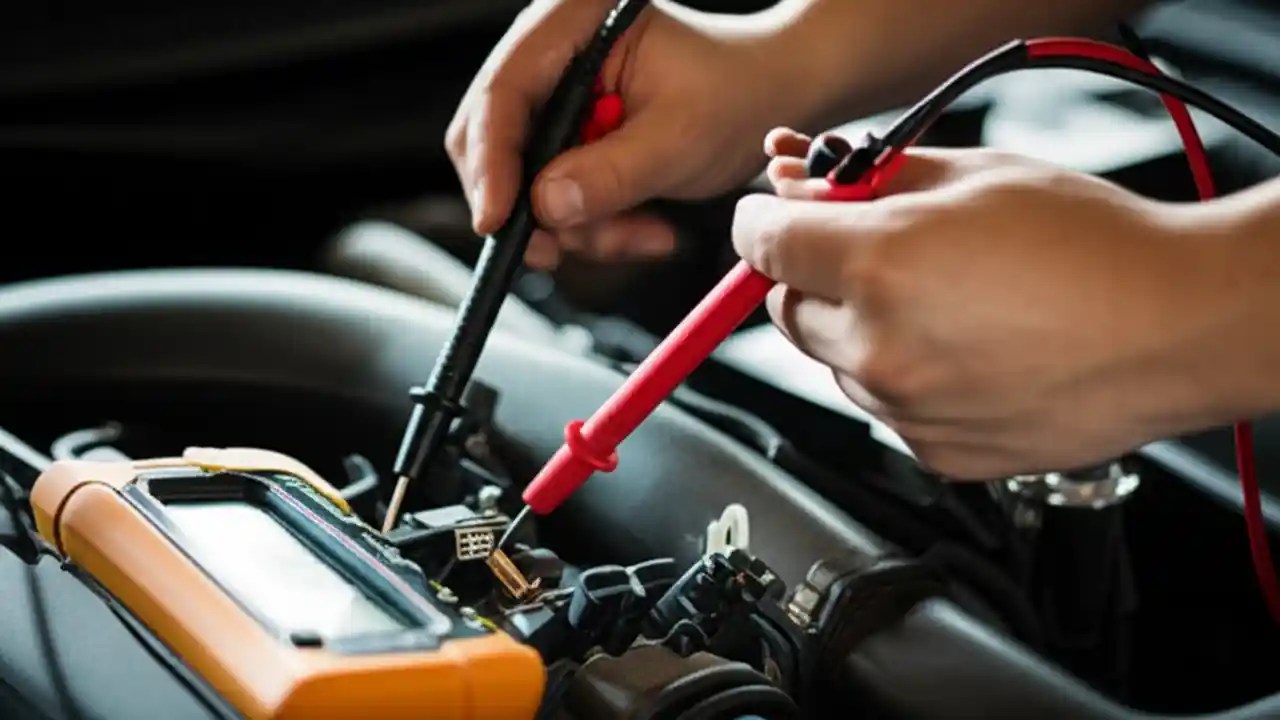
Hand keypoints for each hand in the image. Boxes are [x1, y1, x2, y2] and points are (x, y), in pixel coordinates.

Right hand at [446, 0, 831, 268]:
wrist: (774, 98)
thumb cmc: (738, 95)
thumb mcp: (680, 138)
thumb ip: (612, 172)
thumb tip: (545, 204)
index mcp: (572, 21)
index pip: (504, 91)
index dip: (492, 160)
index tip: (498, 220)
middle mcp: (552, 52)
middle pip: (495, 138)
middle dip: (530, 205)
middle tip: (558, 251)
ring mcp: (557, 97)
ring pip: (525, 180)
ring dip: (578, 225)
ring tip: (643, 234)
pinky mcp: (570, 135)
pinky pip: (555, 195)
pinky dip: (594, 225)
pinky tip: (644, 227)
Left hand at [734, 130, 1223, 479]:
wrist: (1175, 327)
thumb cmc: (1091, 247)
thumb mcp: (973, 176)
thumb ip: (870, 181)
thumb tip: (804, 187)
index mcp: (877, 266)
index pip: (761, 244)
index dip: (764, 221)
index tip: (774, 219)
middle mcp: (878, 347)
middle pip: (787, 310)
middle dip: (811, 277)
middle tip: (868, 253)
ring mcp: (906, 409)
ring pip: (838, 363)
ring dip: (863, 331)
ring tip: (946, 306)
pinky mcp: (937, 453)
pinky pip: (887, 408)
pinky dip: (906, 380)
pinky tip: (967, 352)